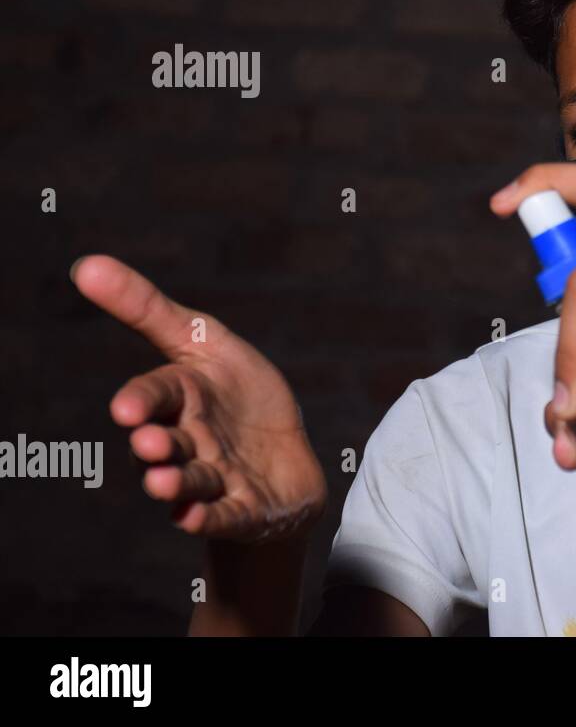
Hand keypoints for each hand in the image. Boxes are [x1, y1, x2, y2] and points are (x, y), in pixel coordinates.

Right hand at [71, 255, 326, 542]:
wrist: (284, 455)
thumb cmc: (237, 395)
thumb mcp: (203, 342)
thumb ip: (147, 308)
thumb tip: (85, 265)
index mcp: (182, 398)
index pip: (156, 396)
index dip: (143, 402)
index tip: (128, 409)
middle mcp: (191, 442)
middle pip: (170, 443)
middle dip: (158, 444)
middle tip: (151, 443)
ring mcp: (216, 477)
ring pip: (192, 482)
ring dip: (177, 483)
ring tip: (164, 484)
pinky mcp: (243, 508)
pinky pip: (225, 515)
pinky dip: (211, 516)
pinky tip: (195, 516)